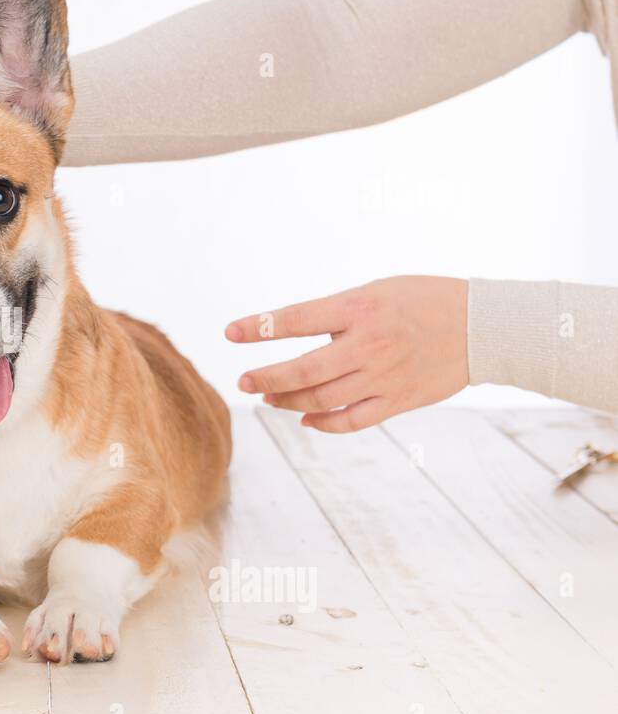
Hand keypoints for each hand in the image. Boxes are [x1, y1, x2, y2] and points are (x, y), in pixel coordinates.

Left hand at [225, 276, 469, 432]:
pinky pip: (352, 421)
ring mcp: (384, 376)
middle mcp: (369, 344)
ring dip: (288, 401)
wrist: (484, 325)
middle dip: (265, 378)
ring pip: (321, 399)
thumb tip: (291, 334)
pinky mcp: (399, 401)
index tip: (229, 333)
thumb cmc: (423, 299)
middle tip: (243, 382)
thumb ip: (335, 313)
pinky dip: (324, 423)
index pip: (295, 319)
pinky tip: (305, 419)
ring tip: (269, 397)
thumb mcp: (375, 290)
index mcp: (359, 308)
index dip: (257, 327)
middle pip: (302, 370)